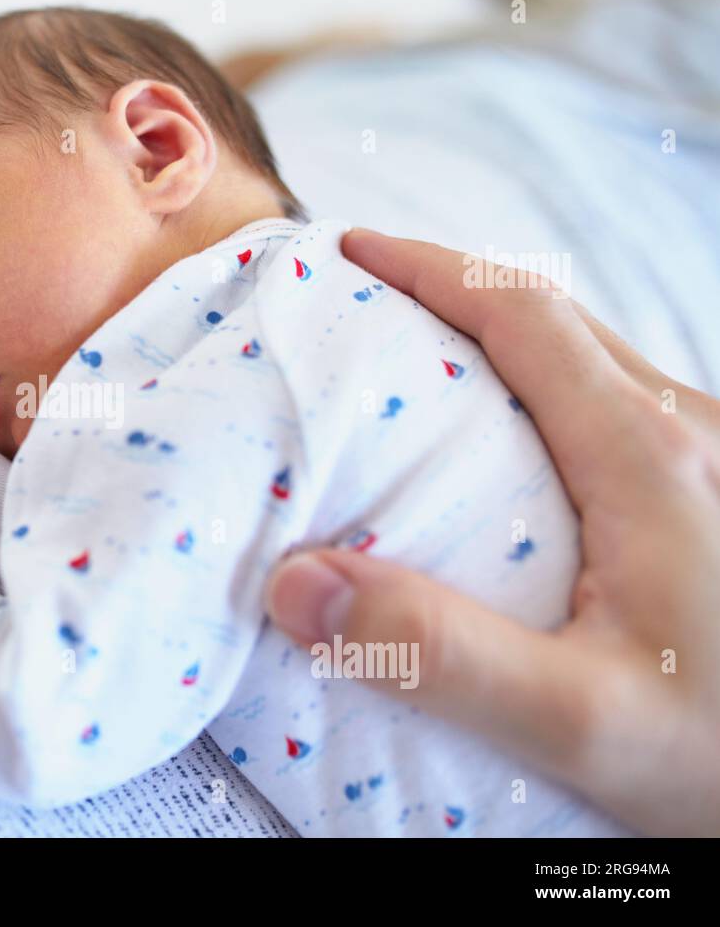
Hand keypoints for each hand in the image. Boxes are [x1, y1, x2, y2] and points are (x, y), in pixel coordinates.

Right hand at [265, 227, 719, 835]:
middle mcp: (691, 435)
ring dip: (498, 336)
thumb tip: (297, 583)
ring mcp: (711, 462)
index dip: (430, 269)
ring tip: (416, 363)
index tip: (352, 252)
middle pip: (556, 321)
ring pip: (590, 359)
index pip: (524, 317)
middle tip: (365, 301)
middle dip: (453, 289)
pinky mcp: (712, 499)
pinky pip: (612, 407)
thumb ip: (438, 654)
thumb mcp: (578, 724)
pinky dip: (537, 387)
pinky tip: (499, 444)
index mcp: (651, 458)